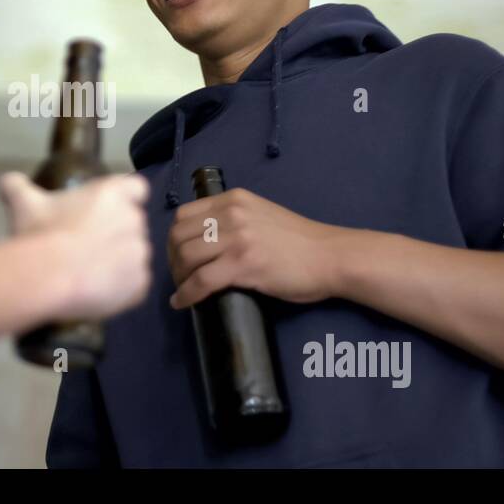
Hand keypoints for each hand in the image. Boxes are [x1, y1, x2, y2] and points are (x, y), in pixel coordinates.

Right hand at [0, 171, 152, 318]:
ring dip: (118, 262)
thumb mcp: (24, 203)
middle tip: (86, 247)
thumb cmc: (40, 232)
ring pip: (134, 256)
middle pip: (132, 225)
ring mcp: (140, 253)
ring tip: (89, 273)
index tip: (102, 214)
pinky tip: (96, 291)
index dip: (123, 201)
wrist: (49, 275)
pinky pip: (135, 285)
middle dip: (114, 234)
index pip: (136, 190)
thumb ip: (16, 186)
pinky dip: (121, 289)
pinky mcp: (141, 284)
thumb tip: (7, 181)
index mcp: (115, 193)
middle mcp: (135, 219)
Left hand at [167, 187, 346, 309]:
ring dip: (178, 278)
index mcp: (233, 200)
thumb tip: (205, 240)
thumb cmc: (300, 242)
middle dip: (172, 260)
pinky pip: (201, 281)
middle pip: (178, 236)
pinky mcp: (243, 264)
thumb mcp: (261, 216)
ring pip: (185, 257)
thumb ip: (234, 220)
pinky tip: (183, 302)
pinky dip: (186, 294)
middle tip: (179, 277)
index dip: (174, 239)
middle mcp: (231, 214)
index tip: (177, 256)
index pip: (183, 215)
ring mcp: (237, 238)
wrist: (331, 256)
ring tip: (183, 289)